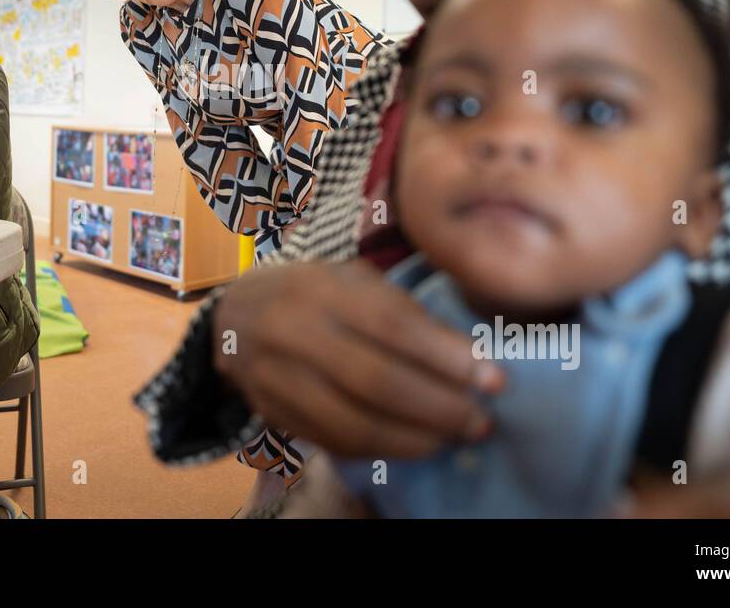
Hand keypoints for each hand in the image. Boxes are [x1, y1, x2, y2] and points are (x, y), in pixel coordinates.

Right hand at [212, 259, 504, 458]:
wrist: (235, 316)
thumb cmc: (313, 292)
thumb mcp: (351, 279)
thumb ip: (401, 309)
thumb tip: (469, 356)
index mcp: (320, 287)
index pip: (392, 325)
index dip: (446, 356)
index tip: (494, 378)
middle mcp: (292, 331)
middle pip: (375, 381)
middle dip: (438, 406)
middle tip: (481, 420)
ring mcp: (276, 377)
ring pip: (352, 422)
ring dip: (413, 438)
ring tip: (453, 438)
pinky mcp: (272, 413)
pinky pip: (333, 442)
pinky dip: (381, 449)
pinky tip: (412, 444)